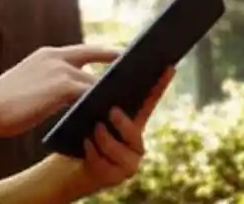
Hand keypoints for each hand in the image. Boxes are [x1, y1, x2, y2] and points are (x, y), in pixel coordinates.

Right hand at [0, 44, 119, 138]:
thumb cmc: (4, 105)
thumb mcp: (31, 87)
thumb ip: (52, 85)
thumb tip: (73, 95)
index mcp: (48, 55)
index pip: (85, 51)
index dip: (105, 54)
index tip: (123, 56)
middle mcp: (55, 57)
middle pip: (97, 59)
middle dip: (118, 66)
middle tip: (140, 72)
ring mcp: (59, 70)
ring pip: (95, 79)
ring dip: (112, 89)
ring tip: (131, 96)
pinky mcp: (61, 87)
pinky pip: (90, 94)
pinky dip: (102, 102)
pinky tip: (113, 112)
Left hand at [56, 67, 174, 201]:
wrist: (73, 164)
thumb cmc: (86, 133)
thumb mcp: (93, 113)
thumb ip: (103, 101)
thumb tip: (101, 83)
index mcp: (133, 122)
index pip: (150, 102)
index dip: (160, 86)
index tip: (169, 67)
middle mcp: (135, 143)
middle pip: (135, 134)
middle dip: (124, 124)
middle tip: (111, 111)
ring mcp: (128, 162)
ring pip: (120, 153)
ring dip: (106, 140)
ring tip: (94, 129)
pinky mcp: (113, 177)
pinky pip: (105, 166)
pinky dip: (93, 155)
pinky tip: (86, 145)